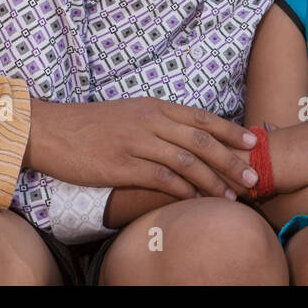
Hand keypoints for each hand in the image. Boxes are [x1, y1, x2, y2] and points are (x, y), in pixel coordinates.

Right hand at [25, 97, 258, 199]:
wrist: (52, 129)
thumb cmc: (93, 124)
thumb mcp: (131, 112)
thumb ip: (160, 121)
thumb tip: (189, 136)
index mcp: (155, 107)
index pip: (202, 118)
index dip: (231, 131)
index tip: (254, 143)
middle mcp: (150, 121)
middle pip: (202, 141)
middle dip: (231, 160)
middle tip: (252, 177)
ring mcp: (136, 142)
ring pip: (186, 161)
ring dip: (213, 180)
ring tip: (231, 196)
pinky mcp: (122, 165)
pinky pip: (160, 178)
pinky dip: (183, 189)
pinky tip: (195, 199)